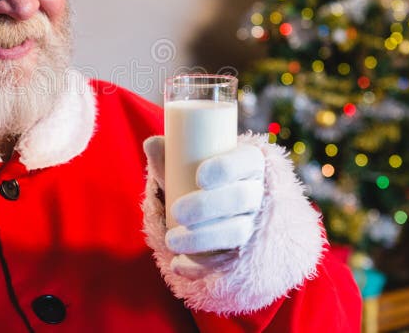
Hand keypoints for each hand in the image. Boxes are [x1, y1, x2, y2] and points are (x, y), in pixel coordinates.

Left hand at [143, 136, 264, 278]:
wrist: (213, 210)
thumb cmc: (196, 178)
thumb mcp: (185, 165)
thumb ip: (168, 156)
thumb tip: (151, 143)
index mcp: (248, 163)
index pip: (246, 161)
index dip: (226, 169)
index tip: (200, 177)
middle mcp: (257, 193)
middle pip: (241, 198)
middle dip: (207, 206)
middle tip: (176, 212)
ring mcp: (255, 223)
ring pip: (238, 232)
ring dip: (203, 238)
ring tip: (171, 241)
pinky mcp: (245, 251)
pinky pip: (229, 262)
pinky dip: (201, 266)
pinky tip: (179, 265)